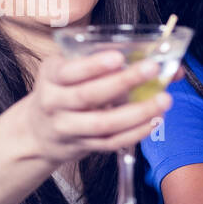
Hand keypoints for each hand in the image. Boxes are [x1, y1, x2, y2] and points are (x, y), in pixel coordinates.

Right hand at [22, 50, 169, 166]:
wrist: (38, 132)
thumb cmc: (63, 90)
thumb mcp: (69, 68)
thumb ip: (105, 60)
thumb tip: (164, 59)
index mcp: (51, 76)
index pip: (69, 71)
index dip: (93, 65)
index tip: (119, 57)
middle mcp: (55, 103)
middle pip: (89, 96)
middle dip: (123, 82)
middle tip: (152, 69)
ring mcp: (69, 128)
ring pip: (103, 123)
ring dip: (137, 112)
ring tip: (163, 100)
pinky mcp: (83, 146)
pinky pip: (112, 142)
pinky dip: (136, 132)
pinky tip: (155, 120)